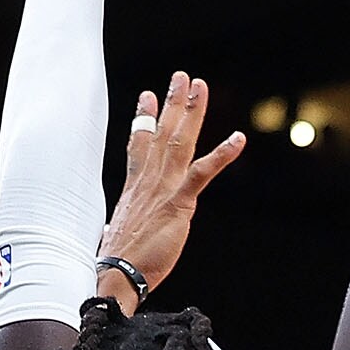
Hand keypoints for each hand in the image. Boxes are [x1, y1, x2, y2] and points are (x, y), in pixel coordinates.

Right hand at [97, 71, 244, 309]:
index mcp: (134, 188)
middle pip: (161, 133)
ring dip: (192, 112)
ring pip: (180, 141)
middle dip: (172, 103)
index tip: (147, 96)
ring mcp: (163, 188)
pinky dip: (223, 154)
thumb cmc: (117, 263)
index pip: (139, 145)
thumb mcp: (116, 236)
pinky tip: (238, 138)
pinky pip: (204, 172)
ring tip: (200, 86)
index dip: (144, 119)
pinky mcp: (179, 202)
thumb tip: (110, 233)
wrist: (117, 273)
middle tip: (181, 77)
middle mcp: (147, 181)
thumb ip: (119, 227)